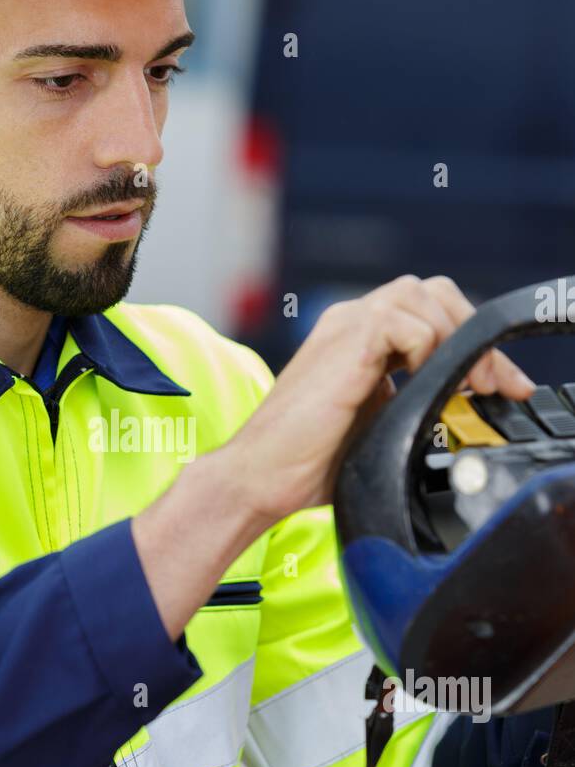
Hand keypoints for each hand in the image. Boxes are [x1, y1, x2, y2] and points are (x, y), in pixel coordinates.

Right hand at [223, 274, 534, 524]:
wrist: (262, 475)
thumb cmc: (307, 463)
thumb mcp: (378, 426)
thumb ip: (413, 401)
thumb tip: (460, 404)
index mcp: (360, 341)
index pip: (431, 316)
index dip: (473, 345)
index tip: (504, 386)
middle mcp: (352, 323)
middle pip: (433, 292)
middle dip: (471, 333)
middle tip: (490, 385)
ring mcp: (347, 326)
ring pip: (424, 295)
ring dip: (454, 341)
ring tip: (462, 388)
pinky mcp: (346, 339)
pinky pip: (407, 321)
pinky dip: (427, 350)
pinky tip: (420, 388)